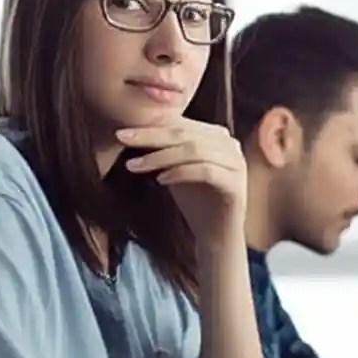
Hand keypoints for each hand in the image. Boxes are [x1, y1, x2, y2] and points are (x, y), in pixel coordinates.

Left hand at [118, 119, 246, 250]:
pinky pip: (206, 171)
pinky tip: (160, 180)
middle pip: (185, 133)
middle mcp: (230, 144)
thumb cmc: (194, 200)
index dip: (150, 126)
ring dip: (160, 157)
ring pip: (194, 150)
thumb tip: (133, 128)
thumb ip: (164, 147)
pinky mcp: (236, 184)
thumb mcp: (175, 167)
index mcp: (216, 134)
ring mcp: (236, 163)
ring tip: (134, 165)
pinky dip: (180, 172)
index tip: (121, 133)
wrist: (214, 234)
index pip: (180, 123)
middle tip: (122, 139)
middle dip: (150, 136)